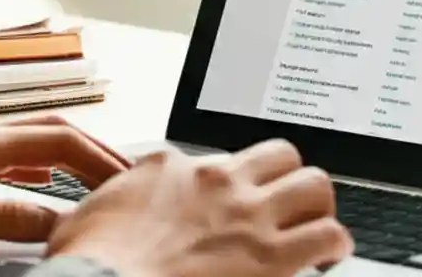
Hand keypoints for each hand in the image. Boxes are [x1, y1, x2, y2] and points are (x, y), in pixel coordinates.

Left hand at [0, 115, 128, 262]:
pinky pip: (6, 155)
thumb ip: (2, 219)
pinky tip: (39, 182)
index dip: (101, 159)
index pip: (59, 139)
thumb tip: (56, 221)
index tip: (129, 180)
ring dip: (68, 156)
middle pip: (50, 132)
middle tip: (125, 175)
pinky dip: (37, 165)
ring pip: (29, 141)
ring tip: (94, 179)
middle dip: (94, 150)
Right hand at [46, 139, 352, 276]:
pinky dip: (334, 245)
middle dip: (287, 178)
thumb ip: (112, 201)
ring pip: (314, 186)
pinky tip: (328, 256)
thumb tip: (106, 208)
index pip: (216, 158)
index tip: (227, 201)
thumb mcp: (87, 216)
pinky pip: (328, 236)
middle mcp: (219, 182)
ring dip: (317, 206)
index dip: (228, 181)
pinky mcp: (274, 257)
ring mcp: (250, 216)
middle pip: (280, 156)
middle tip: (285, 202)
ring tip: (315, 225)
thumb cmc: (89, 265)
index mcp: (173, 168)